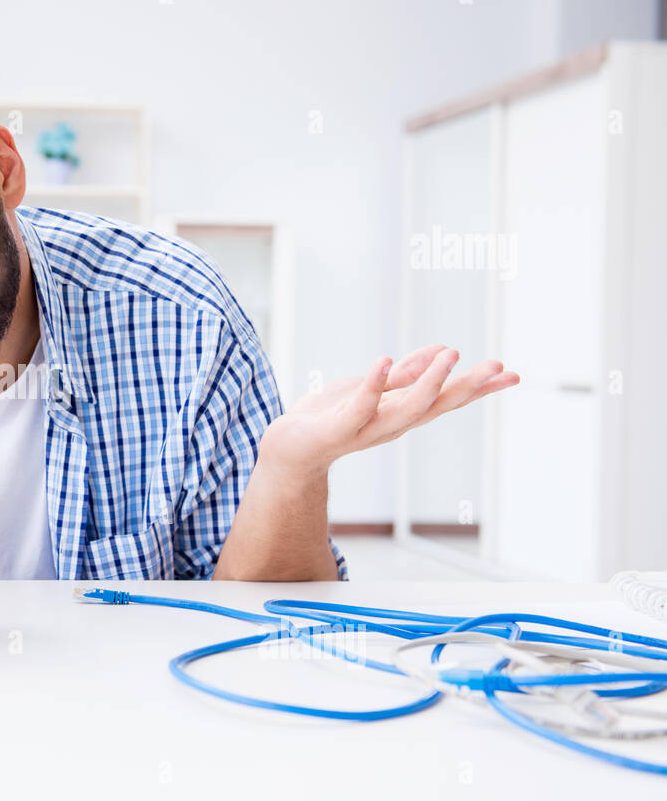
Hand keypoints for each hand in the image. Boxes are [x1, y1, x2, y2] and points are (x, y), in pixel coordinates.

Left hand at [264, 343, 520, 473]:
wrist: (288, 449)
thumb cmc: (331, 417)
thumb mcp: (374, 390)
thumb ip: (407, 374)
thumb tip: (445, 351)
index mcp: (401, 414)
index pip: (447, 400)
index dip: (479, 388)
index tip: (512, 374)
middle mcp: (390, 425)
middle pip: (436, 406)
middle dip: (468, 387)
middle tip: (498, 367)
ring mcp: (365, 429)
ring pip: (404, 408)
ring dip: (428, 382)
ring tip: (450, 355)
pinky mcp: (336, 429)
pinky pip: (358, 407)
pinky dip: (372, 386)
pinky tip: (384, 361)